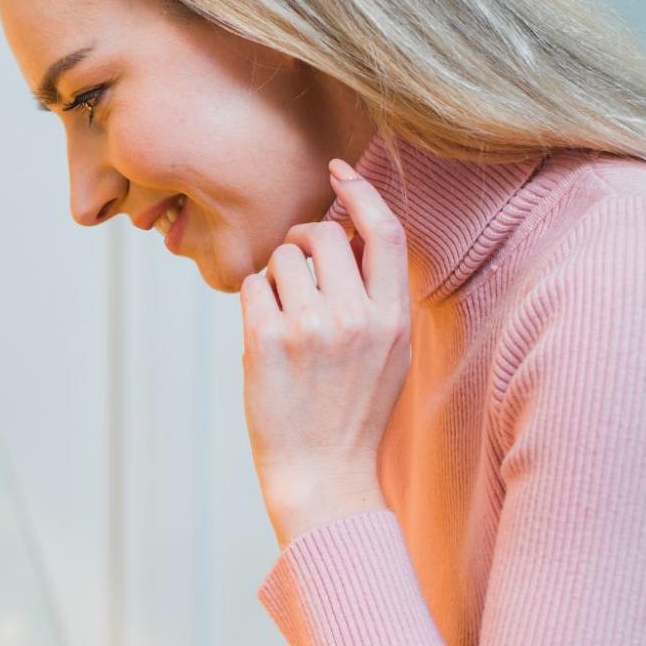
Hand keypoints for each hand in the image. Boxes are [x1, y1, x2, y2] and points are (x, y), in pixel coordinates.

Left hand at [240, 156, 410, 545]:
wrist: (323, 474)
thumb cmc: (352, 412)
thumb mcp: (389, 353)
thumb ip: (375, 295)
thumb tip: (348, 233)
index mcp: (394, 317)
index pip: (384, 230)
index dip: (360, 192)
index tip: (337, 172)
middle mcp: (357, 316)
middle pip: (324, 235)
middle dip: (303, 241)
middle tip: (296, 269)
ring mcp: (312, 327)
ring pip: (282, 256)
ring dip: (275, 276)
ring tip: (285, 319)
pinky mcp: (268, 340)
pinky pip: (252, 285)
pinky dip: (254, 300)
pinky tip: (265, 334)